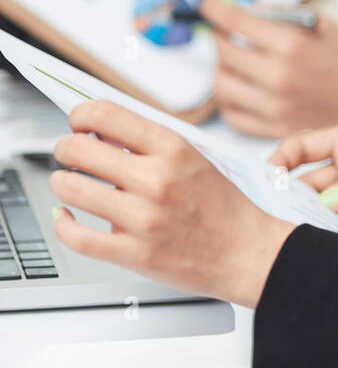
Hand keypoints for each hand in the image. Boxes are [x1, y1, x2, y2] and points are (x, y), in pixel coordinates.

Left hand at [49, 99, 292, 307]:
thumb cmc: (223, 207)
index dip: (80, 114)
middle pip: (82, 149)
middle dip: (65, 148)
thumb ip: (149, 144)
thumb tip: (102, 131)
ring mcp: (143, 218)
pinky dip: (63, 224)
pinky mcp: (134, 253)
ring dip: (61, 182)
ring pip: (73, 189)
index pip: (108, 115)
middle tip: (67, 152)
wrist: (246, 252)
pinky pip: (79, 237)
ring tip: (66, 182)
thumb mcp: (194, 157)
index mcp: (173, 148)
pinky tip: (66, 217)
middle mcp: (156, 179)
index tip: (77, 121)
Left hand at [200, 0, 337, 135]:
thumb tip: (248, 9)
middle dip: (219, 36)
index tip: (205, 4)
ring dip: (221, 69)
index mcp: (290, 45)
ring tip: (233, 61)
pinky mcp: (276, 129)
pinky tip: (239, 89)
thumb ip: (280, 15)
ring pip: (223, 86)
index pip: (236, 22)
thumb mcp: (320, 23)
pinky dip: (229, 101)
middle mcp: (278, 77)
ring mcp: (275, 107)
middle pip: (224, 53)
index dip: (214, 9)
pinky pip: (234, 116)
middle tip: (224, 31)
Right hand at [270, 120, 337, 241]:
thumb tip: (327, 202)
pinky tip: (322, 250)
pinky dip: (331, 242)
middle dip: (289, 200)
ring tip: (293, 237)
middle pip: (307, 186)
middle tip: (274, 218)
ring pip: (322, 214)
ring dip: (308, 224)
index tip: (265, 179)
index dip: (280, 160)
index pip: (303, 147)